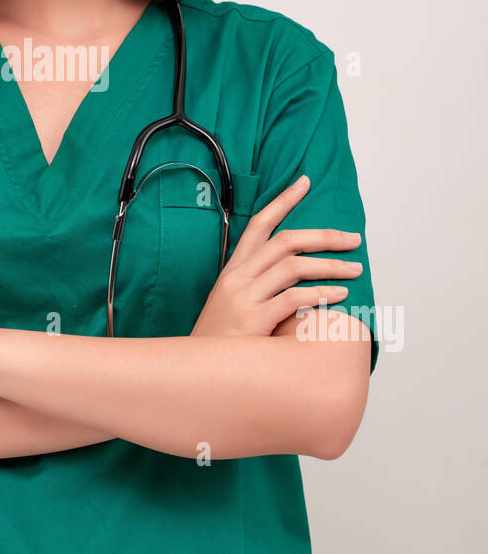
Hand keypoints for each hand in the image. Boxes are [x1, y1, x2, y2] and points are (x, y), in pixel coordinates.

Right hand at [191, 175, 362, 337]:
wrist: (198, 371)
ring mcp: (244, 297)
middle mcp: (238, 277)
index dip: (282, 201)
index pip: (259, 224)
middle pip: (285, 241)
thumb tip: (297, 274)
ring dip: (331, 265)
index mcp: (233, 269)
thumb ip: (259, 286)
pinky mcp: (254, 320)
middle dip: (324, 236)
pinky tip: (340, 294)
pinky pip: (294, 298)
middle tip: (353, 238)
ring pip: (294, 266)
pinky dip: (321, 293)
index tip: (304, 182)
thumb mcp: (233, 304)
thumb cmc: (222, 340)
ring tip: (355, 269)